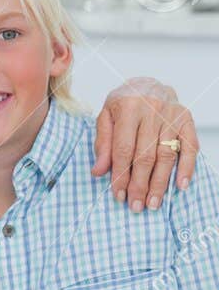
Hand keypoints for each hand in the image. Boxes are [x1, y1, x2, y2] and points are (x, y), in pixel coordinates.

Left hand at [93, 77, 198, 210]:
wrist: (147, 83)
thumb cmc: (123, 103)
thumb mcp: (105, 117)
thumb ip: (102, 143)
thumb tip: (99, 172)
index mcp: (127, 107)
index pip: (123, 148)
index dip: (120, 174)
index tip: (119, 195)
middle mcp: (151, 109)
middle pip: (146, 155)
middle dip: (140, 184)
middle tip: (136, 206)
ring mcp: (172, 114)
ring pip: (167, 154)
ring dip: (160, 182)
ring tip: (153, 202)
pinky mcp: (187, 119)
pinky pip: (190, 146)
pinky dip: (187, 167)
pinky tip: (180, 185)